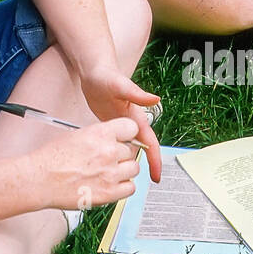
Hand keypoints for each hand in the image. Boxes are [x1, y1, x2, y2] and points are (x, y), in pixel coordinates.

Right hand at [27, 117, 141, 211]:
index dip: (128, 134)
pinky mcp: (109, 193)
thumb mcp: (76, 135)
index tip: (125, 139)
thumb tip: (112, 139)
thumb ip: (99, 136)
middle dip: (122, 154)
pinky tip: (111, 184)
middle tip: (109, 159)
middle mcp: (108, 152)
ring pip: (134, 168)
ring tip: (110, 172)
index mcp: (100, 134)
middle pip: (132, 149)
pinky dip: (123, 187)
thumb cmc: (51, 159)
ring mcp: (110, 174)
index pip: (131, 128)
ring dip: (125, 170)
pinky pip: (130, 188)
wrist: (39, 180)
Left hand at [80, 66, 161, 182]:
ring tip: (130, 180)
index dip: (155, 160)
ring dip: (133, 162)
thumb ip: (138, 94)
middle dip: (149, 165)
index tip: (157, 176)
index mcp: (137, 118)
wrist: (95, 72)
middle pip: (144, 149)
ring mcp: (123, 125)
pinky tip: (114, 164)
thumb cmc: (107, 77)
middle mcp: (132, 123)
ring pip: (131, 148)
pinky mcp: (112, 126)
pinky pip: (119, 144)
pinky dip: (120, 155)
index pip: (150, 143)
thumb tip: (156, 99)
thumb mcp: (121, 86)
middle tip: (149, 181)